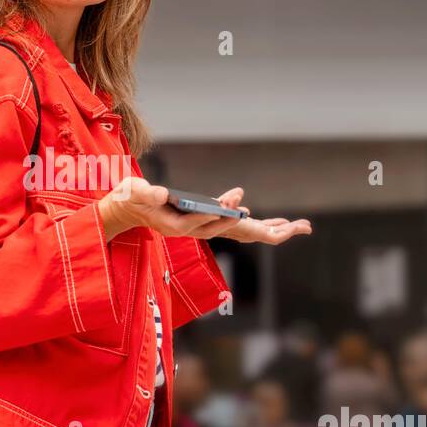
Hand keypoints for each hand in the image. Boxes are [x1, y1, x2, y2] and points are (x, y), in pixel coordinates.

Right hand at [98, 177, 236, 239]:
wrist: (125, 207)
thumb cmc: (129, 197)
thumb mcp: (134, 191)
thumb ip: (148, 193)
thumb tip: (163, 194)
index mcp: (164, 224)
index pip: (187, 223)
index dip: (202, 217)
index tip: (218, 210)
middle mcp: (177, 229)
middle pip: (204, 229)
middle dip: (223, 220)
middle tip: (240, 210)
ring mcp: (183, 227)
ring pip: (209, 227)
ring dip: (226, 218)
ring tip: (242, 207)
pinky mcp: (188, 221)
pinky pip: (208, 220)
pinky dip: (221, 214)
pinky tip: (232, 204)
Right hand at [98, 181, 310, 244]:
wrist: (127, 210)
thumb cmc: (130, 199)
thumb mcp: (133, 192)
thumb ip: (146, 193)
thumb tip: (161, 193)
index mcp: (179, 225)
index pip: (205, 222)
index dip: (222, 214)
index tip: (239, 203)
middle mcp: (196, 230)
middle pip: (236, 234)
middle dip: (267, 231)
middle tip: (297, 227)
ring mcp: (203, 228)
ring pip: (242, 231)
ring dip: (270, 229)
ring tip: (299, 226)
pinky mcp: (206, 222)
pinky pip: (238, 225)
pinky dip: (257, 222)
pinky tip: (277, 221)